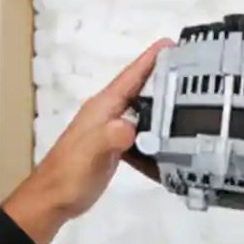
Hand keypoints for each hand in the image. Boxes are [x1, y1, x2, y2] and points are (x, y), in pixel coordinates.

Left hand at [3, 39, 173, 243]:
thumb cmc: (69, 174)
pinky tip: (170, 136)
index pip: (130, 77)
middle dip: (161, 75)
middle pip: (138, 88)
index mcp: (102, 108)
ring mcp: (109, 130)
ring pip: (141, 109)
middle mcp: (107, 113)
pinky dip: (155, 130)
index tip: (171, 44)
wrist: (52, 200)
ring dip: (161, 102)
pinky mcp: (113, 147)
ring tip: (188, 98)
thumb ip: (109, 136)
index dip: (149, 59)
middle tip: (191, 69)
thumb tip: (132, 127)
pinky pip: (140, 131)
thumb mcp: (90, 153)